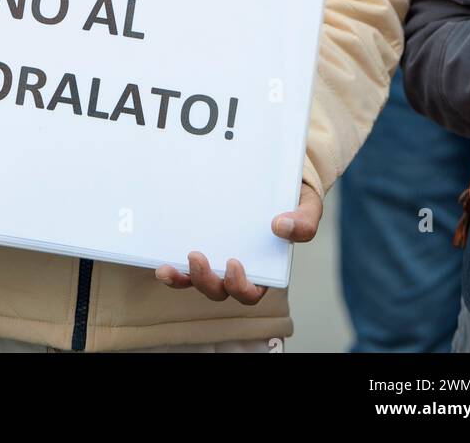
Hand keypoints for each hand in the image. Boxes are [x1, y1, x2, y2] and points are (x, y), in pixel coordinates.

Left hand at [154, 182, 322, 302]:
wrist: (279, 177)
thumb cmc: (294, 198)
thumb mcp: (307, 206)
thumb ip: (304, 221)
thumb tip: (281, 227)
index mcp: (265, 268)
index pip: (250, 291)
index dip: (240, 286)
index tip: (232, 264)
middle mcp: (238, 267)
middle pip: (220, 291)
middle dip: (206, 281)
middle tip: (197, 257)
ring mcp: (217, 256)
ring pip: (199, 282)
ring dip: (184, 279)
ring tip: (171, 266)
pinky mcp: (203, 242)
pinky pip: (185, 264)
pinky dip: (173, 269)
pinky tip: (162, 262)